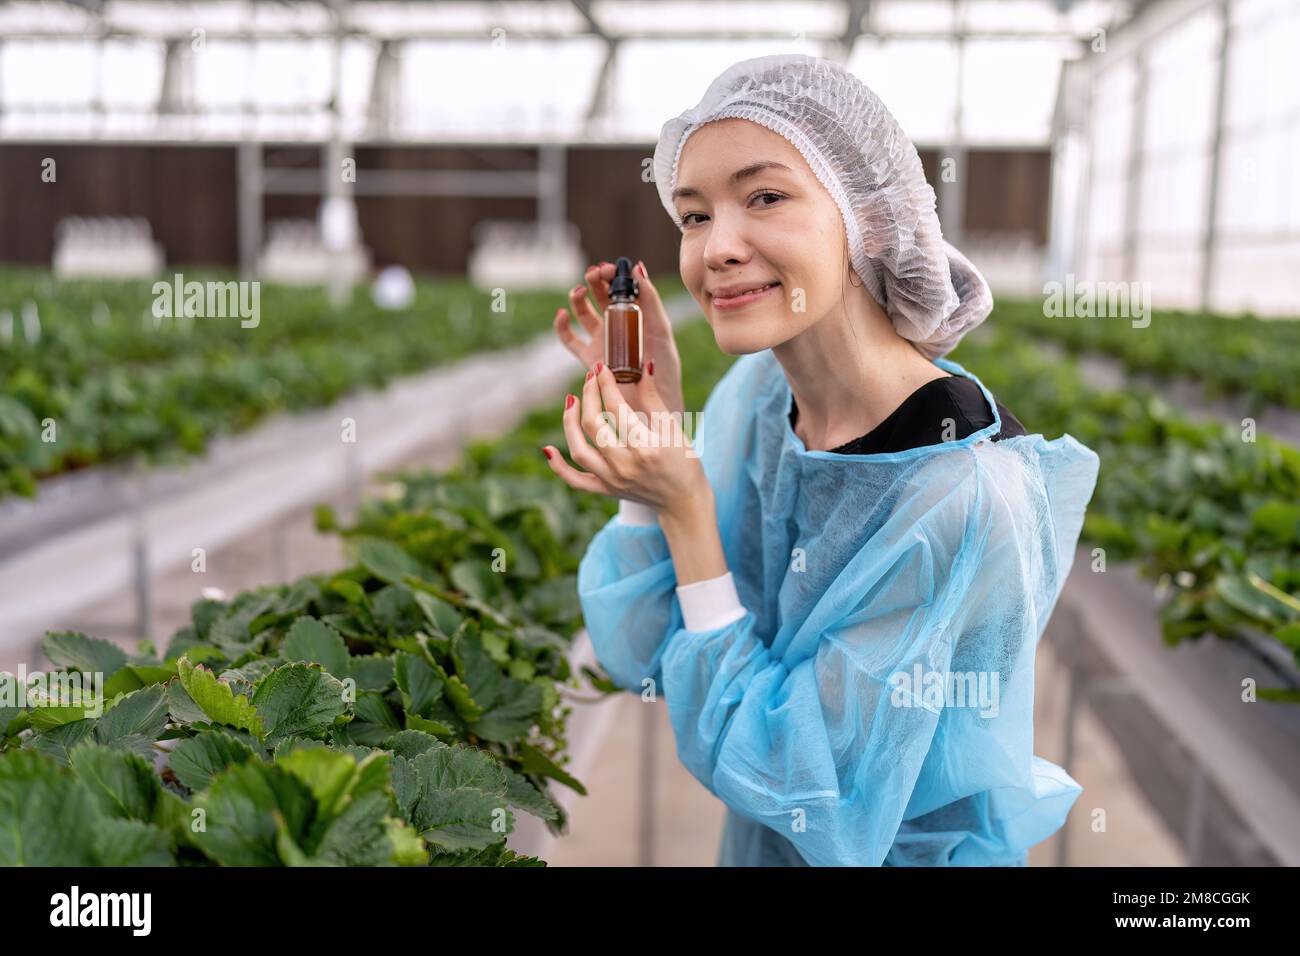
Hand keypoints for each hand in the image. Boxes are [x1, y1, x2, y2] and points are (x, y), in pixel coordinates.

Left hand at [542, 359, 709, 521]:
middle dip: (589, 395)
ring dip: (569, 423)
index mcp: (645, 447)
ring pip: (579, 450)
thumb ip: (653, 397)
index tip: (602, 368)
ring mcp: (612, 480)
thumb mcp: (672, 427)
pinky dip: (558, 466)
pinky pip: (575, 481)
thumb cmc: (683, 461)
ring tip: (572, 400)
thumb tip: (643, 365)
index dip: (606, 383)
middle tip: (590, 376)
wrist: (682, 500)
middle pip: (593, 425)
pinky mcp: (605, 490)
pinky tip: (547, 449)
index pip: (616, 408)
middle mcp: (625, 465)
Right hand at [553, 260, 684, 414]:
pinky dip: (561, 325)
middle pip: (599, 295)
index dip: (612, 275)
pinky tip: (562, 313)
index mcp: (636, 316)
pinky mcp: (589, 359)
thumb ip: (651, 300)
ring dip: (578, 297)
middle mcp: (616, 326)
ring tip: (579, 290)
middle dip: (595, 281)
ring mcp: (601, 341)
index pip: (621, 287)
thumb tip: (638, 268)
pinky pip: (569, 339)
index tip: (609, 269)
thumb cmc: (665, 370)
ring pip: (583, 312)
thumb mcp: (661, 330)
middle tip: (594, 274)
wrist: (655, 405)